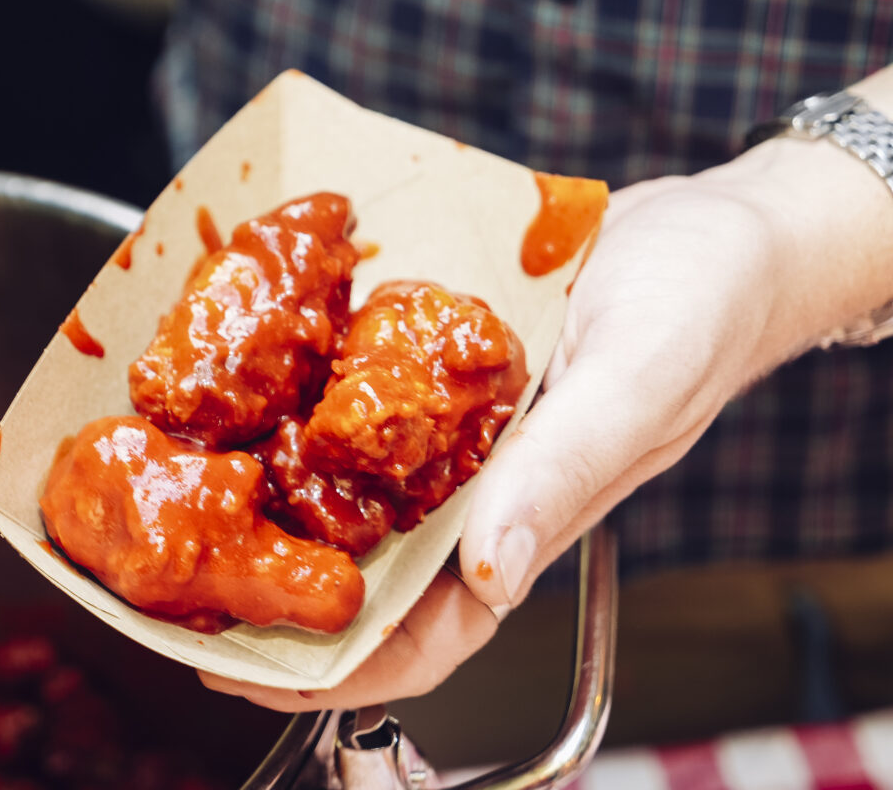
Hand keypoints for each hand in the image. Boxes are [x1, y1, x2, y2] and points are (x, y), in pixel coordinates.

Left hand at [201, 141, 892, 709]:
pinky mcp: (444, 366)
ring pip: (351, 485)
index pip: (419, 635)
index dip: (328, 667)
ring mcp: (456, 431)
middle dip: (270, 586)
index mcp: (523, 523)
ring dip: (275, 492)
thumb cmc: (704, 313)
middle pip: (361, 568)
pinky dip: (308, 394)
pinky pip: (365, 394)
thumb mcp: (631, 392)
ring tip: (184, 484)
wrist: (720, 224)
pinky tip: (246, 374)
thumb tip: (487, 580)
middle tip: (172, 575)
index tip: (237, 669)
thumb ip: (558, 480)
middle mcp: (477, 489)